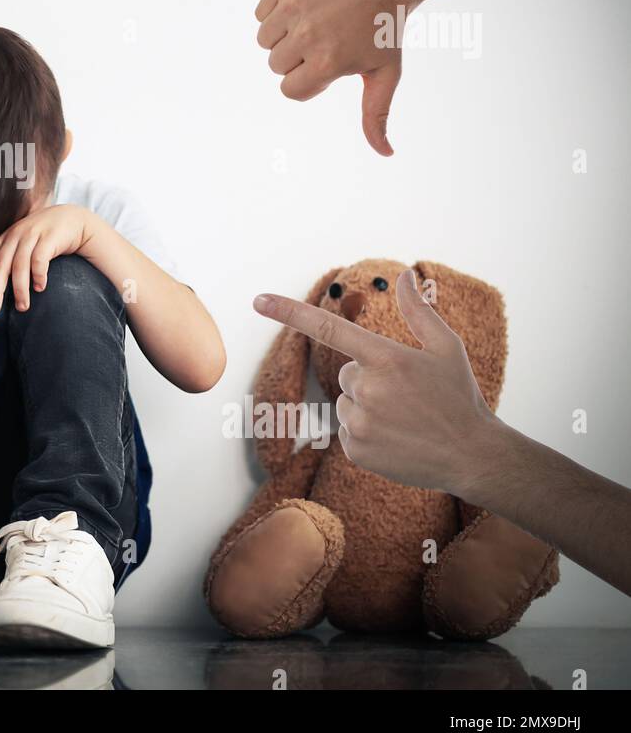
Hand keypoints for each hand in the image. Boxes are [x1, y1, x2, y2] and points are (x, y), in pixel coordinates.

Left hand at [0, 206, 94, 313]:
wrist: (72, 219)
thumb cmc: (43, 237)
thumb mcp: (20, 247)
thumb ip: (2, 262)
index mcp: (6, 239)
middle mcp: (15, 236)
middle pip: (1, 265)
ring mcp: (32, 235)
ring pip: (20, 266)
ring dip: (20, 289)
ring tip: (22, 307)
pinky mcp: (49, 238)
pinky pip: (40, 259)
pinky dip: (39, 275)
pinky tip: (40, 288)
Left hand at [252, 269, 498, 493]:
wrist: (474, 457)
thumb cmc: (459, 397)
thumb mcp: (445, 348)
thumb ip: (418, 311)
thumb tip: (404, 276)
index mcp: (386, 358)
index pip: (328, 328)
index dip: (288, 311)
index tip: (257, 299)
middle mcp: (367, 389)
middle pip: (347, 374)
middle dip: (370, 380)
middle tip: (407, 397)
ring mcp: (360, 423)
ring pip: (346, 404)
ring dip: (368, 409)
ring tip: (405, 421)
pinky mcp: (356, 451)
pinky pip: (348, 432)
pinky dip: (367, 435)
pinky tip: (398, 440)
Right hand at [256, 0, 429, 155]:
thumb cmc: (387, 29)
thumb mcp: (386, 75)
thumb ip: (376, 115)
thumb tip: (385, 153)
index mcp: (328, 62)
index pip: (290, 89)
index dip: (308, 81)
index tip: (329, 65)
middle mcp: (308, 35)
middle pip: (276, 65)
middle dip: (296, 59)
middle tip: (325, 40)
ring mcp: (295, 7)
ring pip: (264, 40)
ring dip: (282, 37)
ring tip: (312, 24)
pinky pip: (261, 13)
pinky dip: (275, 14)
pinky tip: (303, 8)